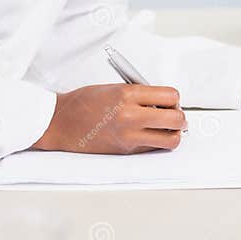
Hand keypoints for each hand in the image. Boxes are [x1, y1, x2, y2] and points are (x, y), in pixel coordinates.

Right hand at [31, 83, 187, 153]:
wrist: (60, 122)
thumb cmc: (83, 103)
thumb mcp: (114, 88)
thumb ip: (140, 94)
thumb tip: (164, 102)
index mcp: (127, 94)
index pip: (170, 96)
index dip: (174, 99)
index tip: (171, 101)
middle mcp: (130, 115)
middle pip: (176, 119)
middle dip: (180, 118)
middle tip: (176, 116)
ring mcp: (128, 136)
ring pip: (170, 140)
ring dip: (174, 134)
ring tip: (167, 130)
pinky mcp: (125, 151)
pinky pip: (154, 149)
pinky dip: (158, 144)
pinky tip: (150, 137)